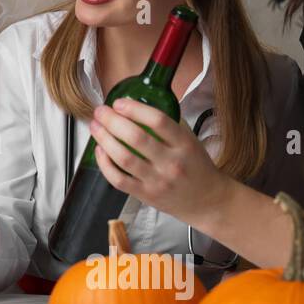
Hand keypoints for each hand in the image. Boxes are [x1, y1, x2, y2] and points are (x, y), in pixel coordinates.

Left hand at [88, 97, 227, 220]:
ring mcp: (157, 181)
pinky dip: (105, 164)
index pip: (158, 121)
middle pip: (136, 138)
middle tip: (100, 111)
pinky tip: (100, 150)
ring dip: (104, 139)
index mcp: (184, 144)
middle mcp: (171, 163)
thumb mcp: (190, 140)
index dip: (135, 109)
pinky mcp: (146, 195)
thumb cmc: (196, 166)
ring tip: (95, 127)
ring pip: (124, 158)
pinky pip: (119, 179)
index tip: (119, 102)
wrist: (208, 200)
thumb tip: (138, 105)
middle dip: (112, 121)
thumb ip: (168, 125)